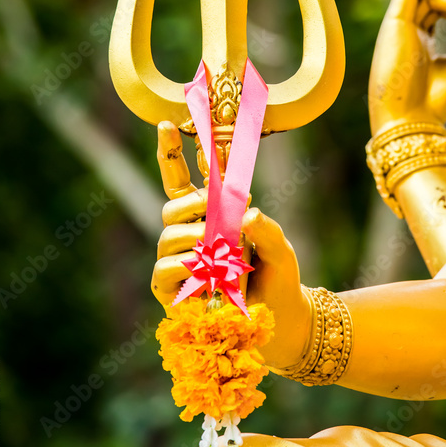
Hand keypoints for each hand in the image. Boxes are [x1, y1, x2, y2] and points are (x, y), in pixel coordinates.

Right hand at [151, 122, 311, 369]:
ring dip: (197, 238)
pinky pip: (164, 268)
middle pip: (172, 204)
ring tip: (221, 251)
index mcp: (210, 215)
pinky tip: (203, 271)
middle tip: (220, 215)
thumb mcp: (280, 247)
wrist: (281, 323)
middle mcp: (189, 234)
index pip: (181, 179)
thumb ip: (264, 226)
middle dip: (194, 204)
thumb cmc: (279, 279)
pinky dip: (184, 266)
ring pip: (169, 234)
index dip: (171, 151)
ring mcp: (177, 261)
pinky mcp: (170, 289)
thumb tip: (242, 212)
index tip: (166, 122)